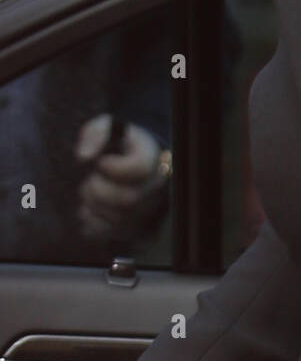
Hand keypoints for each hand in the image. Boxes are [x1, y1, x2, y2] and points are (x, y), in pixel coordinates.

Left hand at [74, 114, 170, 239]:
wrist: (130, 157)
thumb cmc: (116, 140)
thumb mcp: (105, 127)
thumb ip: (94, 135)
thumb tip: (82, 156)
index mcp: (153, 157)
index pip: (141, 168)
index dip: (114, 168)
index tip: (100, 162)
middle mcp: (157, 186)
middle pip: (129, 199)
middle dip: (97, 192)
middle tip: (88, 181)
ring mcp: (149, 208)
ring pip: (120, 219)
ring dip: (92, 209)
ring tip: (86, 195)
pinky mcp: (137, 225)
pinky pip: (114, 234)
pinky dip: (93, 226)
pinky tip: (88, 211)